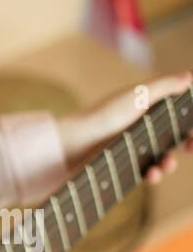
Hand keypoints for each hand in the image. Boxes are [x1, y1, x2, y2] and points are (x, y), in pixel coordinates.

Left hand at [55, 70, 192, 183]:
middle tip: (190, 148)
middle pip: (175, 138)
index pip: (179, 115)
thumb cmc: (103, 115)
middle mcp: (143, 128)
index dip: (191, 125)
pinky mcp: (124, 166)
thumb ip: (165, 86)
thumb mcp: (136, 95)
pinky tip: (151, 175)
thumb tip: (190, 76)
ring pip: (162, 158)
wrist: (71, 143)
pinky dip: (153, 175)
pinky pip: (145, 173)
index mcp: (149, 108)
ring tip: (165, 165)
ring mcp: (134, 148)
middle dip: (187, 144)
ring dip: (170, 163)